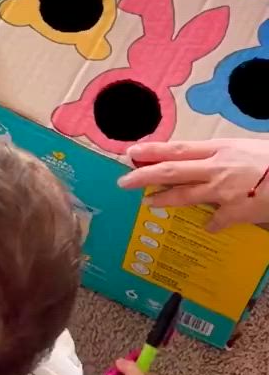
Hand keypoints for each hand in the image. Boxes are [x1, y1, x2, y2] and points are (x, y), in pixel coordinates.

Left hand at [118, 139, 268, 231]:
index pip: (177, 148)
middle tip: (124, 181)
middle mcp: (216, 168)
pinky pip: (216, 221)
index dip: (152, 150)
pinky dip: (211, 223)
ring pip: (185, 195)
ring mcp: (224, 191)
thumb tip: (211, 160)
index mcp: (221, 148)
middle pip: (171, 171)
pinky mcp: (235, 212)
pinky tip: (208, 227)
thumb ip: (227, 155)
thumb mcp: (250, 146)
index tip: (131, 152)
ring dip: (164, 200)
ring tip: (148, 203)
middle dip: (143, 175)